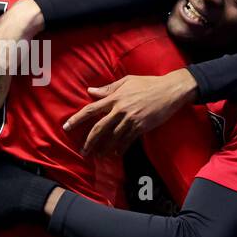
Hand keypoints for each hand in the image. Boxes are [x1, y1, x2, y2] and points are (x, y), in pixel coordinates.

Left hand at [63, 70, 195, 156]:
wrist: (170, 90)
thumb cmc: (148, 83)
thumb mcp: (126, 81)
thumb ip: (108, 88)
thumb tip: (90, 92)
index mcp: (114, 97)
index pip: (91, 109)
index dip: (77, 119)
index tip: (66, 127)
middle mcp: (120, 109)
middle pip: (99, 128)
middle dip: (89, 141)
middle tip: (83, 151)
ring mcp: (131, 119)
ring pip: (113, 137)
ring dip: (104, 148)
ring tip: (97, 156)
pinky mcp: (141, 127)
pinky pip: (128, 140)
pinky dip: (120, 148)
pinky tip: (115, 154)